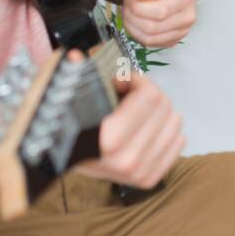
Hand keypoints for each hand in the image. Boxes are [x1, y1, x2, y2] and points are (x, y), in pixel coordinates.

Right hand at [71, 53, 184, 188]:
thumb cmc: (65, 126)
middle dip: (147, 93)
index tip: (122, 80)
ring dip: (157, 111)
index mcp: (108, 139)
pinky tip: (146, 128)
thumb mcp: (66, 97)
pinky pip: (178, 142)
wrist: (56, 162)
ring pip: (175, 122)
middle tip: (128, 95)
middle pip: (164, 106)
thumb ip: (76, 76)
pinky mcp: (147, 179)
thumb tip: (77, 56)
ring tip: (134, 113)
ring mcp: (138, 173)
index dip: (135, 80)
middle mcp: (127, 160)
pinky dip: (165, 130)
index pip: (149, 95)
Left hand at [121, 0, 196, 47]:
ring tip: (129, 14)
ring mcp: (181, 32)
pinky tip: (136, 22)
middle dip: (132, 17)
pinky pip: (150, 44)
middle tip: (127, 5)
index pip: (159, 12)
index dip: (138, 8)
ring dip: (132, 27)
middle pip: (151, 28)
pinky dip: (137, 34)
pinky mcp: (173, 41)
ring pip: (148, 39)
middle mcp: (186, 19)